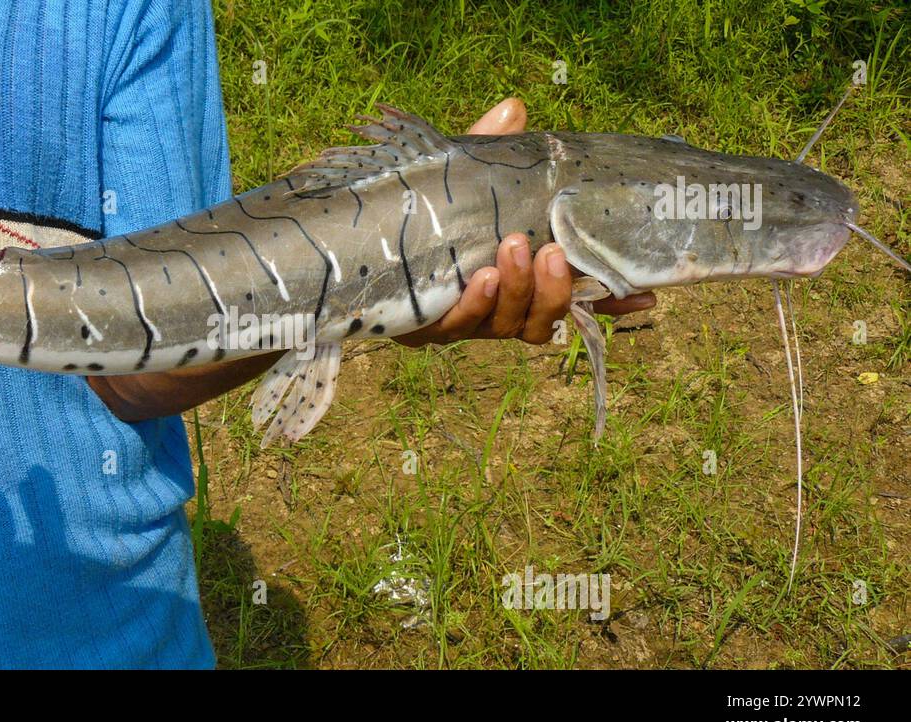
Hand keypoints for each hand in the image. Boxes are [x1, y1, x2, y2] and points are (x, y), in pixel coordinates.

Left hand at [396, 98, 655, 347]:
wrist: (356, 244)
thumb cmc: (423, 212)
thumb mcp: (461, 179)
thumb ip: (490, 150)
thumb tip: (514, 108)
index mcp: (521, 282)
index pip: (576, 300)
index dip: (612, 304)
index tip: (648, 298)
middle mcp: (499, 310)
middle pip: (543, 321)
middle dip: (553, 288)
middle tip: (547, 249)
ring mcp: (465, 324)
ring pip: (508, 326)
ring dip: (517, 290)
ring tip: (511, 248)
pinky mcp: (424, 331)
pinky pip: (456, 329)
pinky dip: (472, 304)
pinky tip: (478, 278)